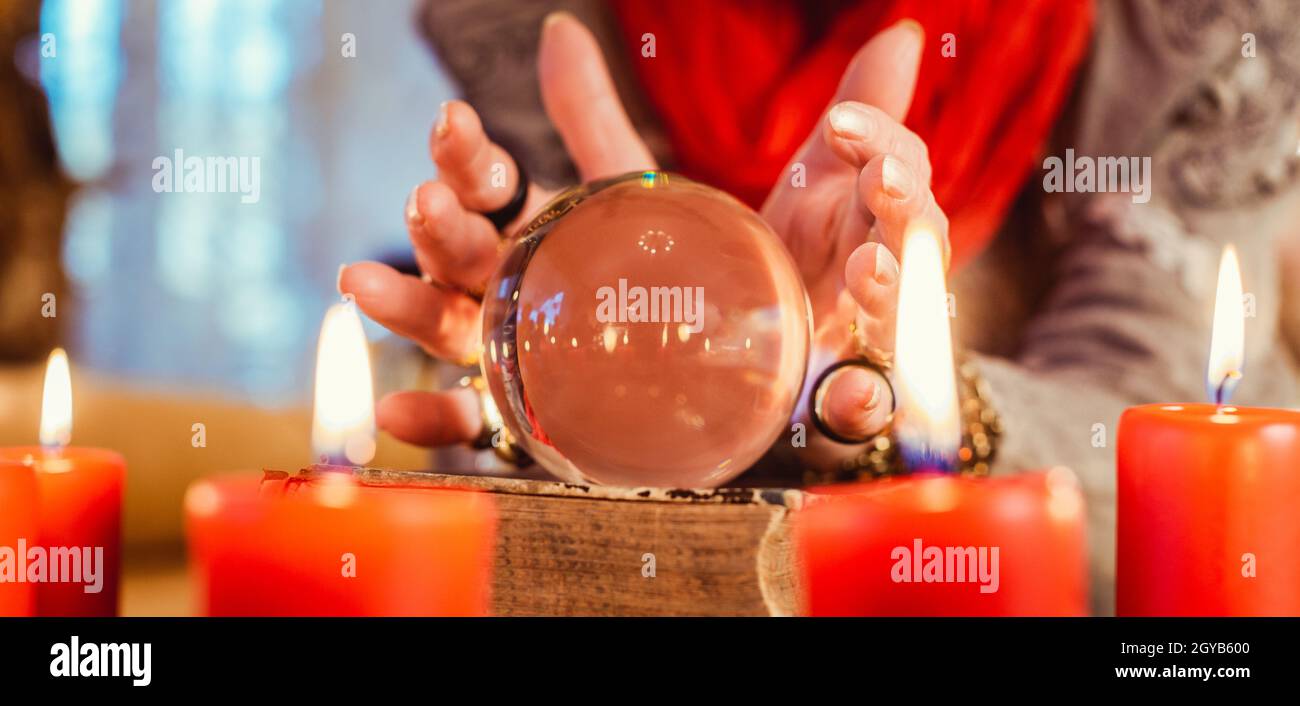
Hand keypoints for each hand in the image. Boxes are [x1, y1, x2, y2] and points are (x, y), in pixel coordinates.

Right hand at [339, 12, 656, 445]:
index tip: (453, 121)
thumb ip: (588, 114)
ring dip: (403, 304)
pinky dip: (427, 419)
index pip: (480, 184)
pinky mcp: (516, 415)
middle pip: (455, 251)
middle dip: (435, 224)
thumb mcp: (625, 185)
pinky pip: (465, 423)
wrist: (708, 354)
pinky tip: (393, 412)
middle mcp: (502, 283)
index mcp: (524, 225)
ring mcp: (502, 349)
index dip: (462, 155)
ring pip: (443, 325)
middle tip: (427, 201)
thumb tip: (558, 28)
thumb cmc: (656, 264)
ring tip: (361, 282)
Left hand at [762, 21, 949, 448]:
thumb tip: (907, 31)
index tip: (837, 120)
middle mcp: (872, 266)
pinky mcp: (839, 399)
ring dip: (892, 289)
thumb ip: (850, 110)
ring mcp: (858, 334)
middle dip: (904, 203)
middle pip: (912, 232)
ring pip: (899, 311)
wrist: (732, 360)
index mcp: (859, 209)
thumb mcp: (806, 179)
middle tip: (882, 179)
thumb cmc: (782, 257)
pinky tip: (855, 395)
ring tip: (868, 268)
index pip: (892, 163)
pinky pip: (868, 405)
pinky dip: (867, 402)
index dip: (879, 138)